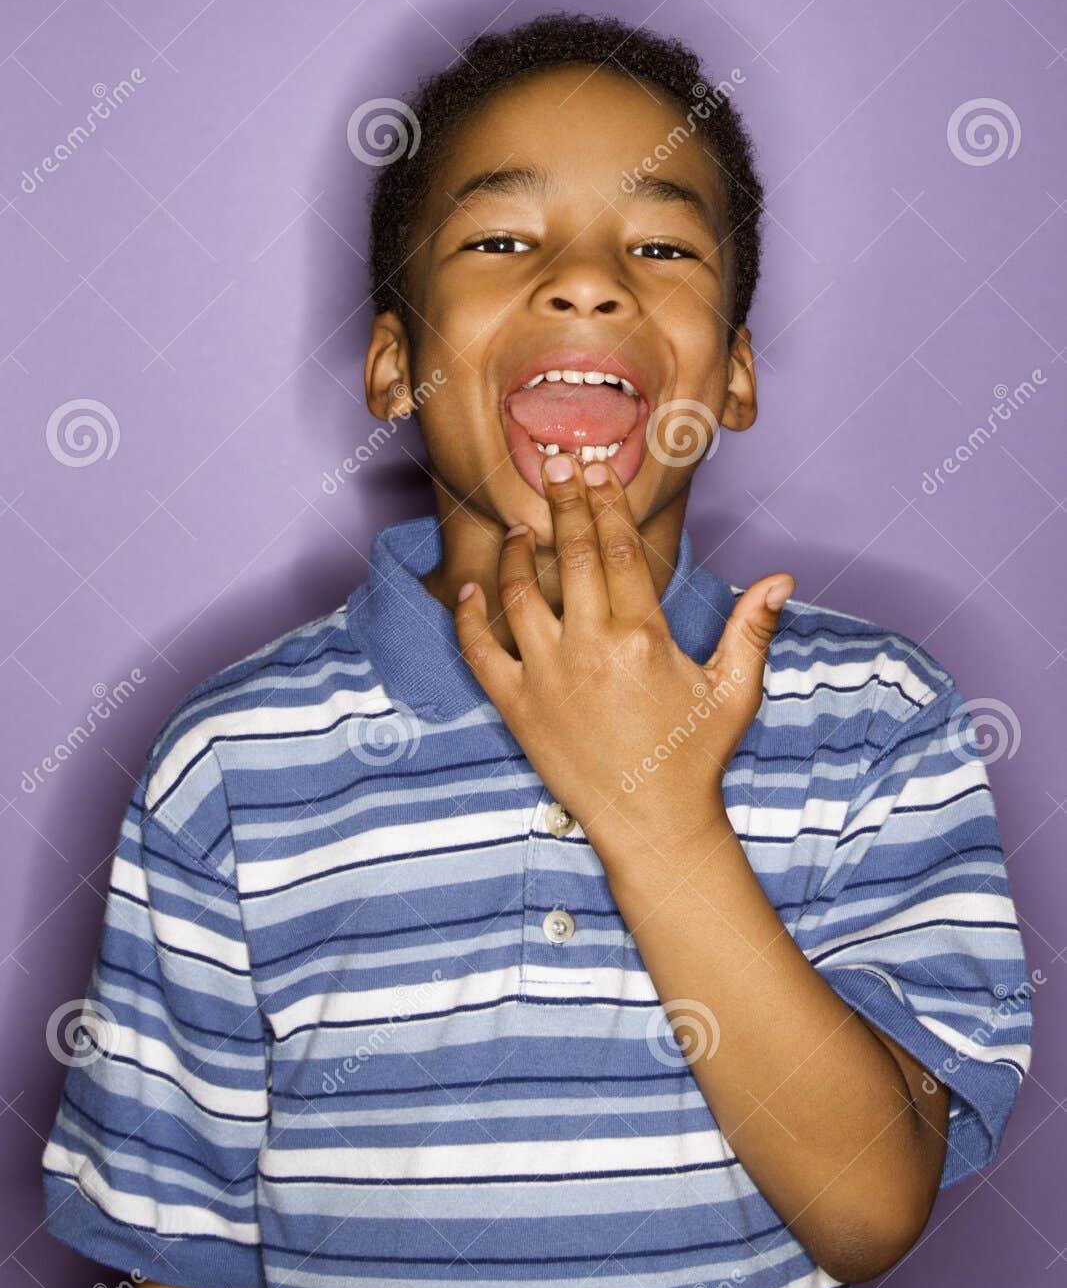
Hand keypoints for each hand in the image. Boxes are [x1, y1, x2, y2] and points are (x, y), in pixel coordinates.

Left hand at [454, 453, 793, 870]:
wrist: (652, 823)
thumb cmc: (694, 756)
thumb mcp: (734, 690)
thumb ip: (753, 628)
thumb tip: (783, 578)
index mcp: (642, 635)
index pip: (619, 549)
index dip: (606, 503)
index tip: (596, 469)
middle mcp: (589, 647)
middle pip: (570, 556)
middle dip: (563, 503)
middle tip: (555, 463)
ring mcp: (547, 676)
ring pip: (520, 593)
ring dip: (516, 552)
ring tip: (520, 526)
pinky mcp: (516, 705)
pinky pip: (478, 651)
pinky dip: (468, 616)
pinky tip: (470, 588)